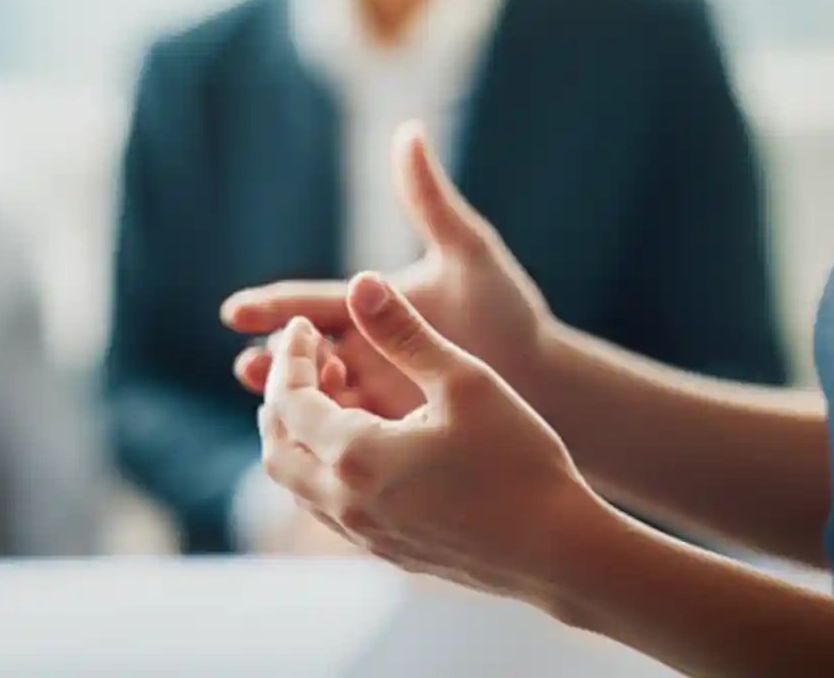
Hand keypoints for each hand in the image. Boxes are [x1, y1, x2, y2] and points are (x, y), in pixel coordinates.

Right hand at [224, 121, 555, 417]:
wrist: (545, 379)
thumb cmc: (507, 311)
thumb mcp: (470, 254)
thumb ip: (431, 202)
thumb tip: (408, 133)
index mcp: (371, 306)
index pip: (311, 303)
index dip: (274, 307)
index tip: (236, 309)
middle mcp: (363, 348)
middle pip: (302, 354)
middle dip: (272, 361)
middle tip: (248, 367)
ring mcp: (373, 391)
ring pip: (317, 398)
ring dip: (291, 403)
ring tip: (269, 412)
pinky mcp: (388, 431)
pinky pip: (345, 435)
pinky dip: (323, 439)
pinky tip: (306, 450)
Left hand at [257, 273, 610, 615]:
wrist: (557, 550)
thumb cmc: (518, 460)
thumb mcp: (463, 381)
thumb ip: (404, 332)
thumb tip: (361, 281)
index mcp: (356, 455)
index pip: (288, 400)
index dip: (290, 357)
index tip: (304, 328)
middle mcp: (346, 502)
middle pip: (275, 447)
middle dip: (279, 396)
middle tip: (310, 359)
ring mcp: (364, 534)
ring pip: (296, 483)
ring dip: (298, 434)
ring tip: (336, 393)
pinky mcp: (385, 551)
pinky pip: (326, 507)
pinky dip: (322, 466)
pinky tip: (363, 439)